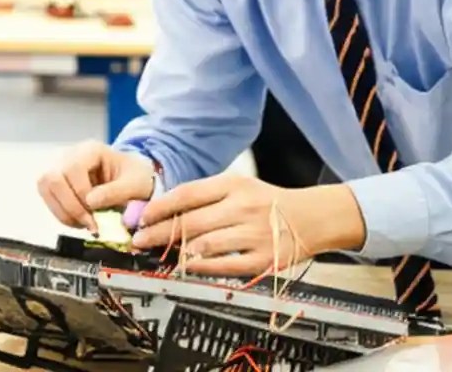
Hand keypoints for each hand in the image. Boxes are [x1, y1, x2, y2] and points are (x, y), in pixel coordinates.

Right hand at [37, 141, 155, 233]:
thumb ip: (116, 192)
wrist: (133, 180)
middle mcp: (70, 154)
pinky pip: (48, 198)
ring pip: (45, 188)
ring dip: (63, 212)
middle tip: (90, 225)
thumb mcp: (136, 184)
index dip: (80, 193)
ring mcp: (60, 167)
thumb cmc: (136, 178)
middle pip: (53, 178)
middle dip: (70, 206)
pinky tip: (79, 222)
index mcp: (91, 149)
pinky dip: (62, 214)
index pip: (73, 168)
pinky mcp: (56, 183)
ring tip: (85, 225)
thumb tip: (90, 202)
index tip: (97, 213)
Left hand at [131, 176, 365, 276]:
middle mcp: (243, 207)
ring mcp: (254, 235)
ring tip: (163, 254)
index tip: (141, 218)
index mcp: (233, 185)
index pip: (187, 194)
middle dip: (158, 233)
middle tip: (139, 241)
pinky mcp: (263, 260)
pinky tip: (188, 265)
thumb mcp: (238, 186)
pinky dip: (202, 267)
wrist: (312, 218)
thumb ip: (204, 196)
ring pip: (205, 244)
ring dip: (178, 251)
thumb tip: (163, 210)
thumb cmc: (267, 202)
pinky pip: (224, 266)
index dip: (159, 208)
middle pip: (190, 222)